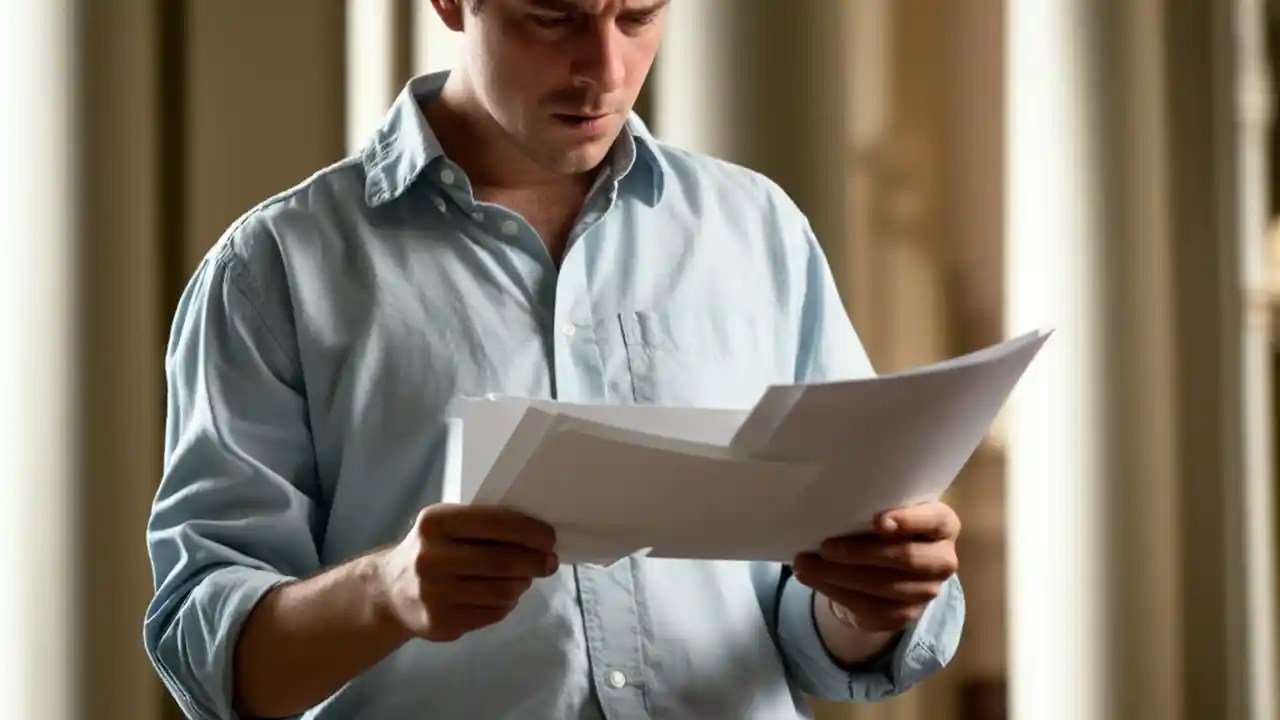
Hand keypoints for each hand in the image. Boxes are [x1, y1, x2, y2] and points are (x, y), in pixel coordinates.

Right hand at [376, 504, 557, 641]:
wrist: (389, 592)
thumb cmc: (430, 550)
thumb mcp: (446, 526)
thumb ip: (483, 527)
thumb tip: (539, 540)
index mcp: (434, 523)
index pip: (495, 523)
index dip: (529, 531)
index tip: (550, 537)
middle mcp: (430, 558)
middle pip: (503, 561)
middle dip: (535, 561)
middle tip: (549, 562)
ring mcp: (434, 595)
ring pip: (503, 591)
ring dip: (523, 583)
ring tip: (524, 578)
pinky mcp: (441, 624)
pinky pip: (493, 613)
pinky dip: (506, 604)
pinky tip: (503, 596)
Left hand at [793, 502, 959, 632]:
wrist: (887, 567)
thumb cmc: (882, 526)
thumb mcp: (885, 509)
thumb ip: (872, 506)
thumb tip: (828, 506)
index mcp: (942, 524)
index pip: (935, 520)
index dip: (909, 521)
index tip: (878, 522)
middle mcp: (942, 559)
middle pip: (905, 558)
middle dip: (861, 553)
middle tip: (825, 547)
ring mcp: (927, 591)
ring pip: (884, 587)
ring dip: (839, 576)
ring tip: (805, 564)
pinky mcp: (905, 615)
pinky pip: (870, 608)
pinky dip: (836, 592)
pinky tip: (813, 580)